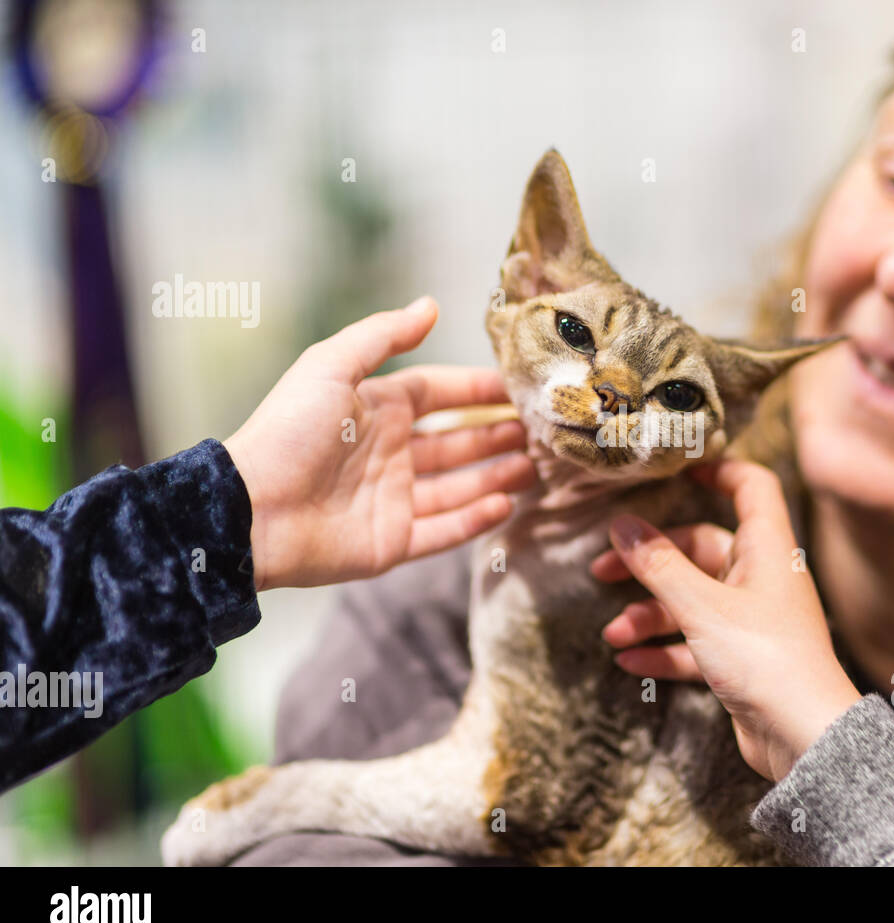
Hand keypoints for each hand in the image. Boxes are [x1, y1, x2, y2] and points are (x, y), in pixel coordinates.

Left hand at [223, 296, 535, 589]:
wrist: (251, 510)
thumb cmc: (287, 432)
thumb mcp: (331, 367)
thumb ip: (383, 335)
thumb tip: (431, 305)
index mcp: (377, 409)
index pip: (439, 393)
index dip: (477, 389)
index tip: (517, 387)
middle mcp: (390, 453)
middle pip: (456, 441)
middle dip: (496, 434)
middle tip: (538, 430)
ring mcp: (393, 499)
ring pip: (459, 486)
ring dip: (496, 475)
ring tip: (535, 467)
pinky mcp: (392, 542)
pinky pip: (444, 529)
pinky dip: (476, 518)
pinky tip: (507, 504)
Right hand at [590, 460, 860, 780]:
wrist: (804, 737)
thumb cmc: (765, 660)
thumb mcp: (701, 606)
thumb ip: (658, 565)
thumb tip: (621, 524)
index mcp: (768, 549)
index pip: (751, 487)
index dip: (717, 470)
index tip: (673, 470)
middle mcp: (762, 578)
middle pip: (702, 549)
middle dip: (650, 562)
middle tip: (602, 571)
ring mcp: (753, 621)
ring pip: (692, 601)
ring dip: (650, 614)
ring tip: (613, 635)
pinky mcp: (743, 661)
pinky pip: (696, 644)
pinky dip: (664, 649)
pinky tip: (629, 662)